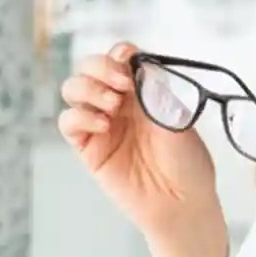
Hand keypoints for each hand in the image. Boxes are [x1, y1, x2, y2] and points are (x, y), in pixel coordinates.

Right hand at [58, 41, 225, 253]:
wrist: (181, 203)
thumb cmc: (187, 162)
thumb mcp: (178, 119)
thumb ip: (156, 93)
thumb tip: (140, 67)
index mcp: (142, 89)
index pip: (120, 57)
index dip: (120, 53)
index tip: (130, 59)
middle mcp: (119, 102)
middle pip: (89, 67)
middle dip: (100, 67)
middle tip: (122, 83)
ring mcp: (101, 122)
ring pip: (73, 88)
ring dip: (88, 88)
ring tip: (112, 105)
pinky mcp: (88, 147)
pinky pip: (68, 121)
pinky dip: (80, 116)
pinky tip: (103, 124)